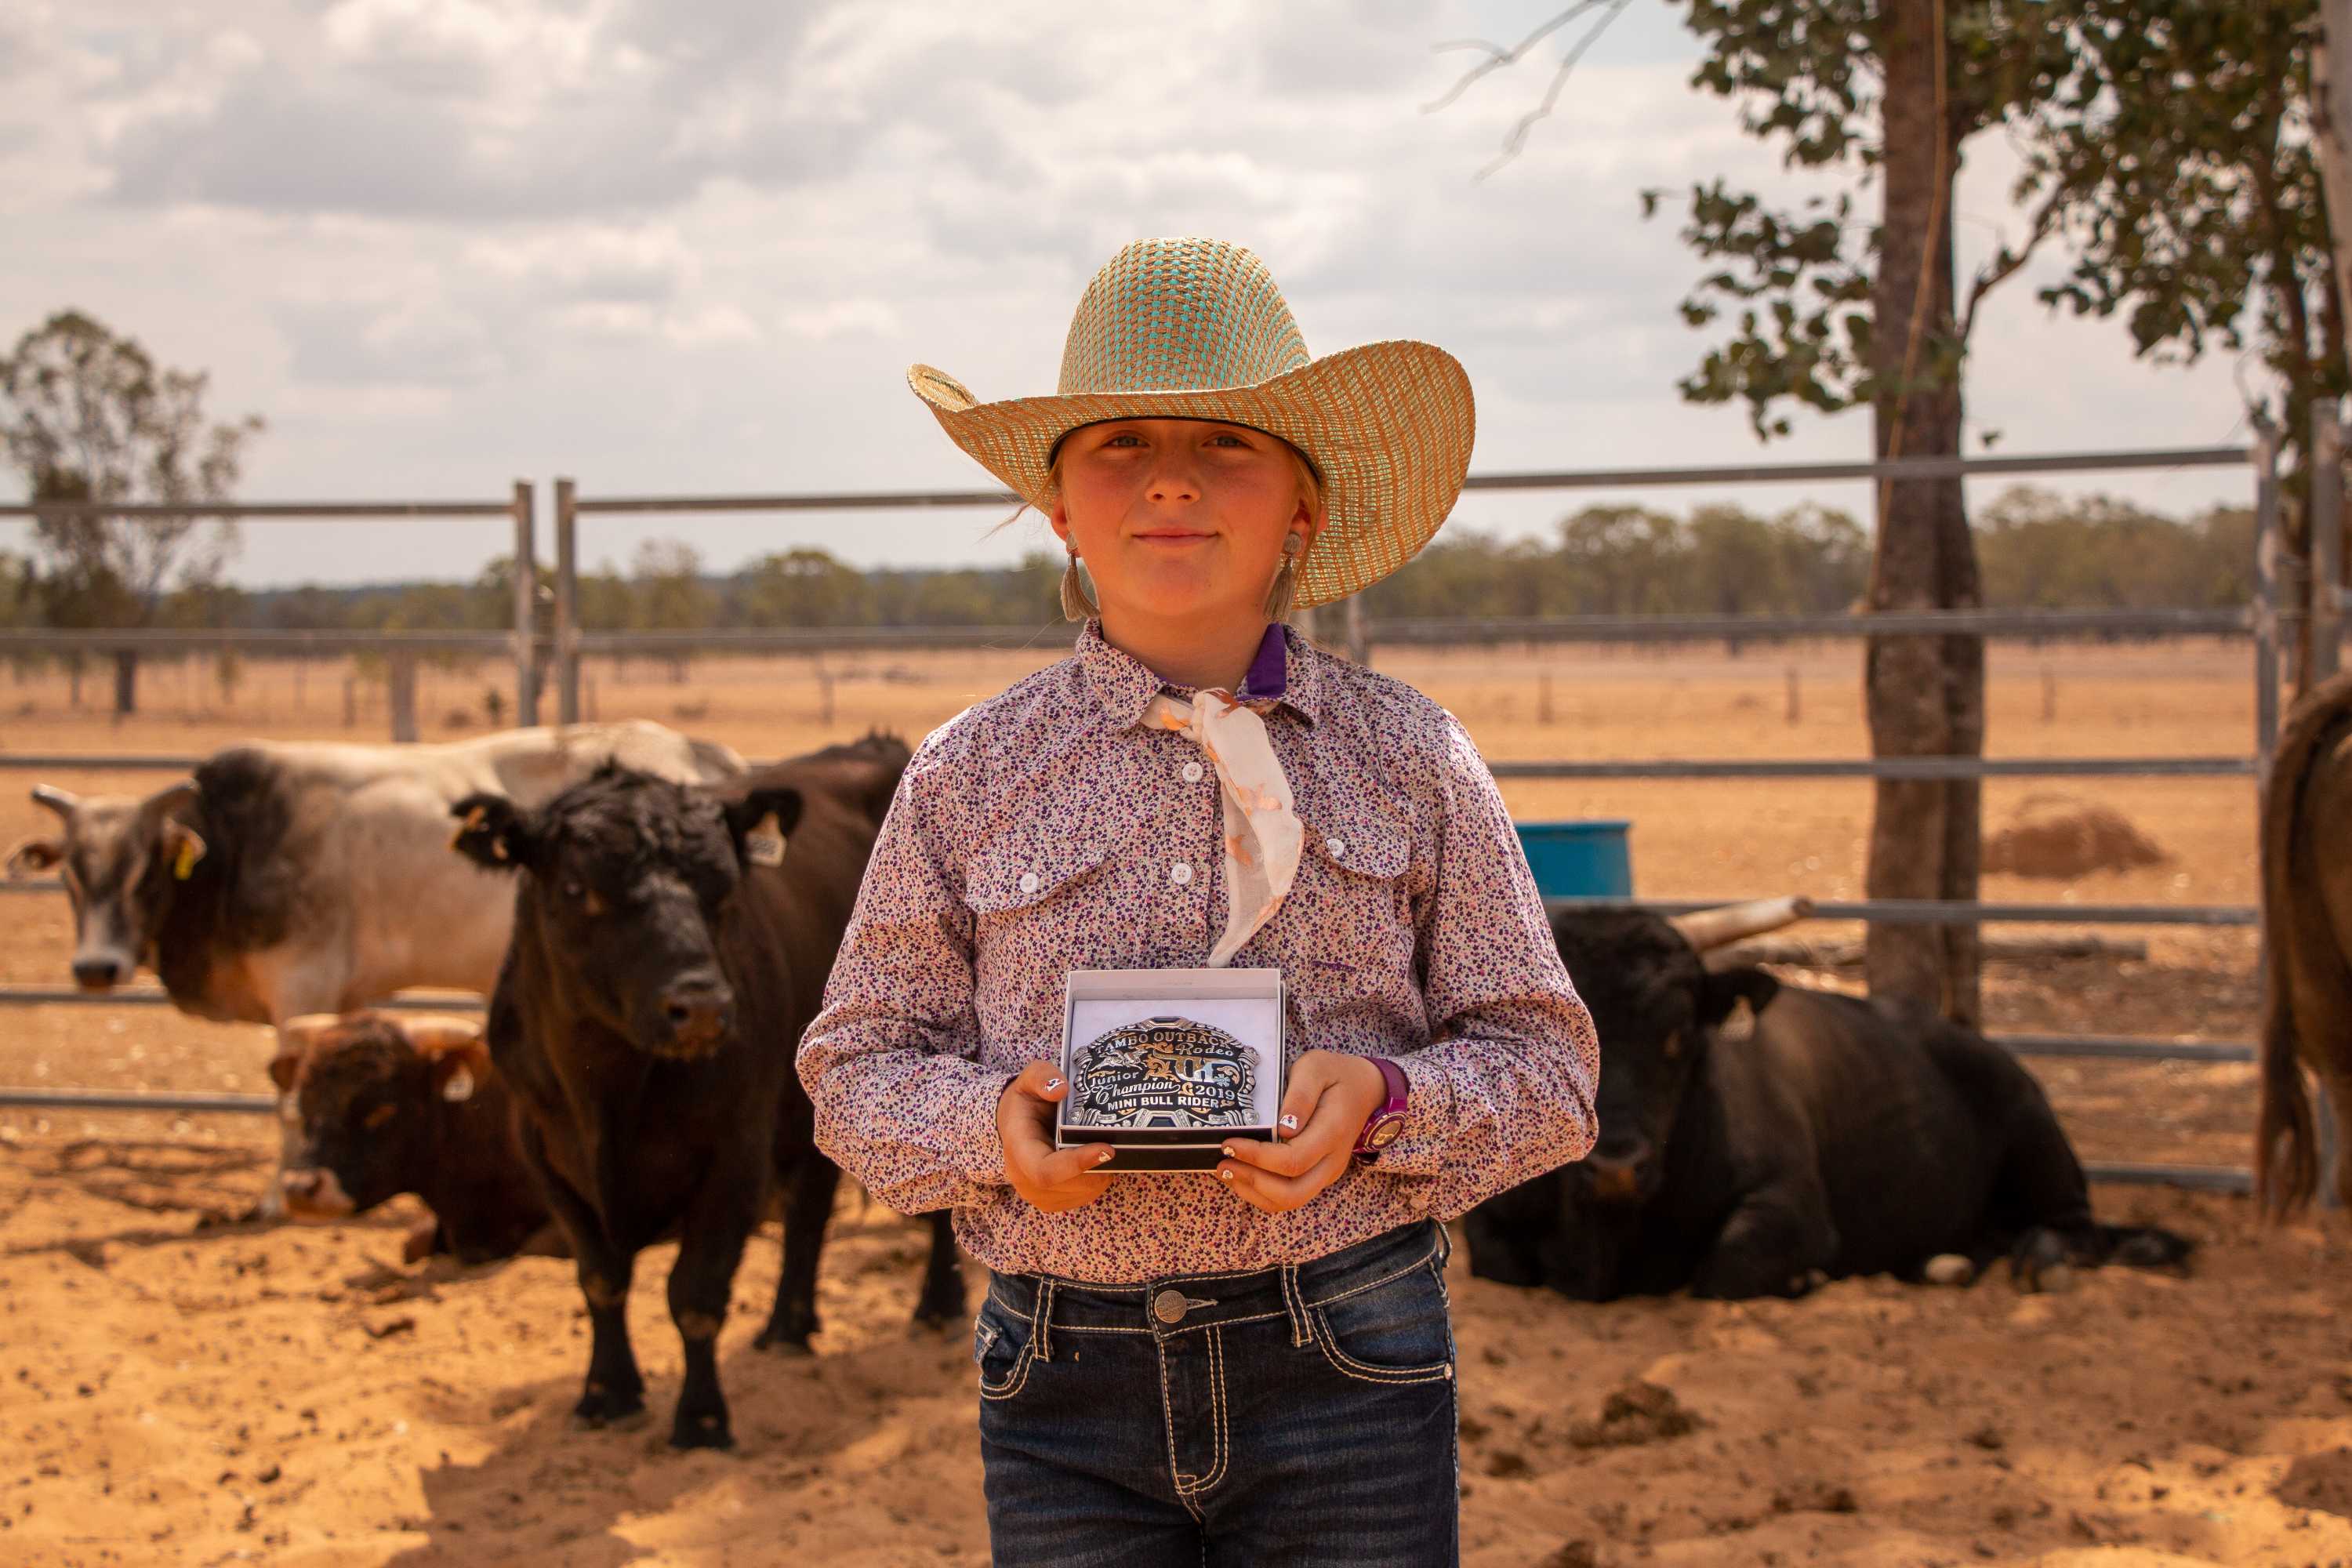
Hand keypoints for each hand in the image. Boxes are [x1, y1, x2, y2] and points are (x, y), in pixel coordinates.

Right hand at [999, 1060, 1116, 1213]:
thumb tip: (1061, 1090)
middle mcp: (1024, 1179)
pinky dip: (1098, 1178)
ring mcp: (1038, 1195)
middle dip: (1100, 1165)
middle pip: (1072, 1184)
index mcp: (1018, 1149)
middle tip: (1117, 1141)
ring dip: (1102, 1171)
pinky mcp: (1053, 1202)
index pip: (1046, 1171)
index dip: (1078, 1164)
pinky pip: (1084, 1196)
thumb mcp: (1029, 1078)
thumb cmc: (1027, 1100)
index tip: (1107, 1148)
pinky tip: (1097, 1158)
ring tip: (1105, 1146)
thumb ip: (1042, 1076)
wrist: (1017, 1123)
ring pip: (1083, 1192)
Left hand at [1215, 1050, 1386, 1213]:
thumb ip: (1300, 1094)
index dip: (1257, 1157)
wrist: (1366, 1090)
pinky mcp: (1319, 1177)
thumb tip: (1283, 1128)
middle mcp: (1332, 1161)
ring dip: (1254, 1192)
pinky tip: (1241, 1176)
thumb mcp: (1316, 1067)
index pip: (1293, 1161)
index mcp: (1332, 1132)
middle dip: (1252, 1182)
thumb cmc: (1335, 1074)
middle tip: (1223, 1164)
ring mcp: (1327, 1173)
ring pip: (1290, 1201)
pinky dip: (1262, 1193)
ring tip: (1225, 1171)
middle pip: (1292, 1192)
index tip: (1230, 1143)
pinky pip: (1290, 1196)